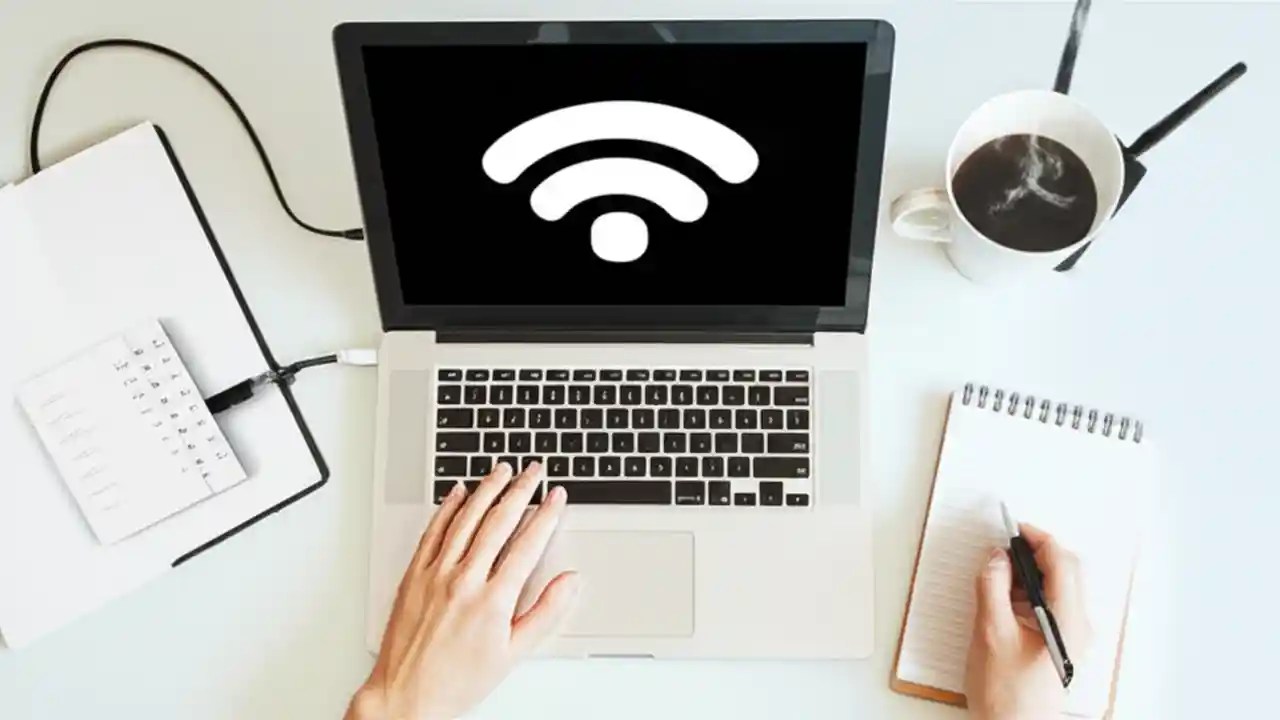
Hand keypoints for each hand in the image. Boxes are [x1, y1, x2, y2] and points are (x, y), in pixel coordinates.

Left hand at [346, 462, 578, 719]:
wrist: (406, 696)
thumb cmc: (457, 682)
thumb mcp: (513, 654)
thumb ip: (546, 613)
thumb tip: (569, 582)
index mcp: (493, 600)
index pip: (527, 544)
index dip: (546, 515)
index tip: (556, 497)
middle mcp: (464, 580)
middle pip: (498, 522)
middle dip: (521, 491)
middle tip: (534, 472)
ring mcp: (436, 575)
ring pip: (465, 519)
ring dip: (487, 490)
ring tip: (501, 470)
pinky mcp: (413, 576)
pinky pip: (433, 532)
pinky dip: (447, 509)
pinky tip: (458, 493)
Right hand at [965, 524, 1091, 719]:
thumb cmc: (1005, 694)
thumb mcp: (990, 632)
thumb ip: (992, 588)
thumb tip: (995, 558)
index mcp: (1066, 621)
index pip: (1061, 562)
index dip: (1037, 538)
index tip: (1013, 527)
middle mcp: (1077, 626)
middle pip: (1065, 571)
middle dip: (1035, 552)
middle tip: (1004, 546)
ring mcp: (1071, 636)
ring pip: (1058, 587)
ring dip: (1030, 573)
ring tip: (999, 573)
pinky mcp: (1060, 643)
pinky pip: (1051, 605)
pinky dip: (1030, 592)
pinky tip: (1005, 598)